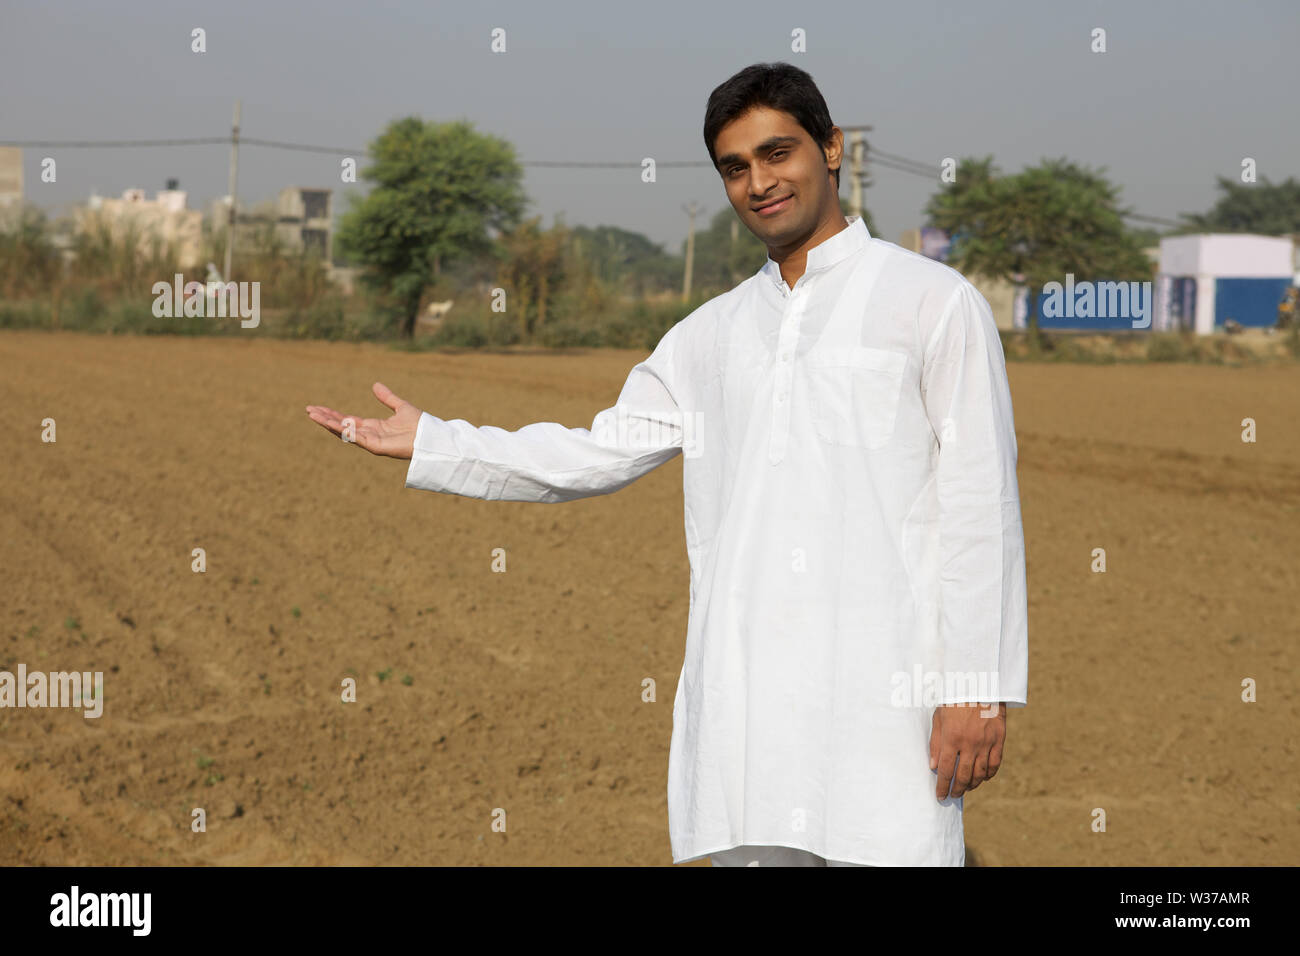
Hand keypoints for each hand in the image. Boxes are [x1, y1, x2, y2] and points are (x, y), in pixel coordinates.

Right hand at [305, 382, 421, 459]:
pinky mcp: (375, 446)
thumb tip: (375, 385)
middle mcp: (369, 435)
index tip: (318, 408)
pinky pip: (354, 437)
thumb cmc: (420, 426)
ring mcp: (370, 442)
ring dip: (328, 423)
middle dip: (325, 418)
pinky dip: (341, 430)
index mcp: (374, 427)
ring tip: (312, 415)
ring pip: (344, 432)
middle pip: (341, 426)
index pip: (348, 420)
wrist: (430, 437)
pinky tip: (329, 422)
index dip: (333, 414)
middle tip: (309, 410)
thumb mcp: (401, 406)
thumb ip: (387, 398)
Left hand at [929, 702, 1005, 800]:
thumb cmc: (954, 700)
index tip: (940, 796)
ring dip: (973, 784)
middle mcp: (970, 744)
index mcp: (952, 738)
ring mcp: (986, 743)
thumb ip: (936, 744)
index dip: (943, 786)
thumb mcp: (939, 718)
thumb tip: (934, 767)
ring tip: (966, 787)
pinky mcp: (999, 739)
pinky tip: (983, 778)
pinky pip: (995, 763)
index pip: (946, 770)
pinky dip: (989, 774)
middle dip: (957, 789)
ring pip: (981, 773)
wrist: (978, 684)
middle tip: (953, 795)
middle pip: (964, 776)